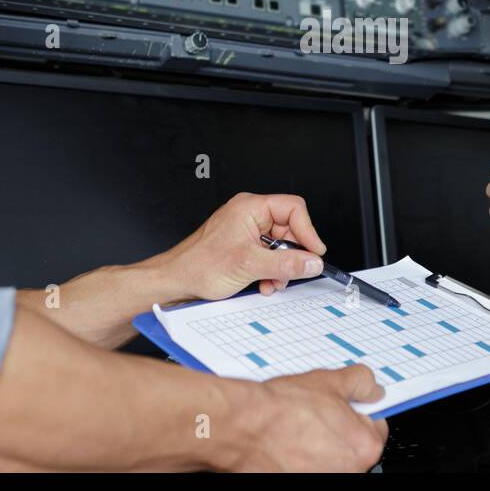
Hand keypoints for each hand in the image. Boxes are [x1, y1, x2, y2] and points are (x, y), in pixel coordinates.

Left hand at [163, 192, 327, 301]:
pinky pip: (269, 256)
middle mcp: (250, 215)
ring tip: (271, 281)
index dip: (307, 231)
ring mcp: (247, 231)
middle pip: (290, 230)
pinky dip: (270, 271)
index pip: (293, 209)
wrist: (176, 282)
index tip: (313, 253)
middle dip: (291, 256)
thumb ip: (285, 264)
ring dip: (280, 268)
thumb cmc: (198, 266)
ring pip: (280, 247)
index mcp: (251, 207)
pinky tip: (263, 283)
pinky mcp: (244, 247)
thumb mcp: (249, 265)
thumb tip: (312, 262)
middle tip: (289, 272)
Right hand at [231, 365, 388, 470]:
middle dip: (337, 433)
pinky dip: (300, 462)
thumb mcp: (330, 381)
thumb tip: (372, 387)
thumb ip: (360, 382)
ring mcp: (326, 481)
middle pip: (352, 447)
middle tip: (315, 417)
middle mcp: (350, 471)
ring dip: (319, 449)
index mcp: (366, 445)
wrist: (243, 427)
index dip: (357, 413)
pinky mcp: (301, 485)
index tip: (343, 408)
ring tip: (297, 431)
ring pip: (330, 461)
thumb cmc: (283, 408)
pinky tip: (287, 446)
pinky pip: (309, 470)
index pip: (376, 426)